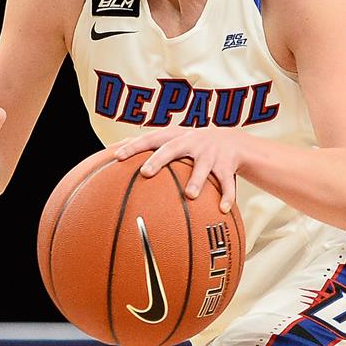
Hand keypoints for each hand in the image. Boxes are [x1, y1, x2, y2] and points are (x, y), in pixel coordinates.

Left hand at [111, 126, 245, 211]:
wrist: (233, 141)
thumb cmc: (192, 145)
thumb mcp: (173, 140)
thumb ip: (148, 145)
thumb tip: (112, 150)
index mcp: (176, 137)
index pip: (151, 138)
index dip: (134, 146)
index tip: (117, 156)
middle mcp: (192, 142)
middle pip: (173, 148)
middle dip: (159, 159)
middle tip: (146, 172)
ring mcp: (211, 153)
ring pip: (203, 167)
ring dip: (196, 180)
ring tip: (190, 195)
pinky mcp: (228, 165)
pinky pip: (227, 182)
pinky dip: (227, 195)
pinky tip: (223, 209)